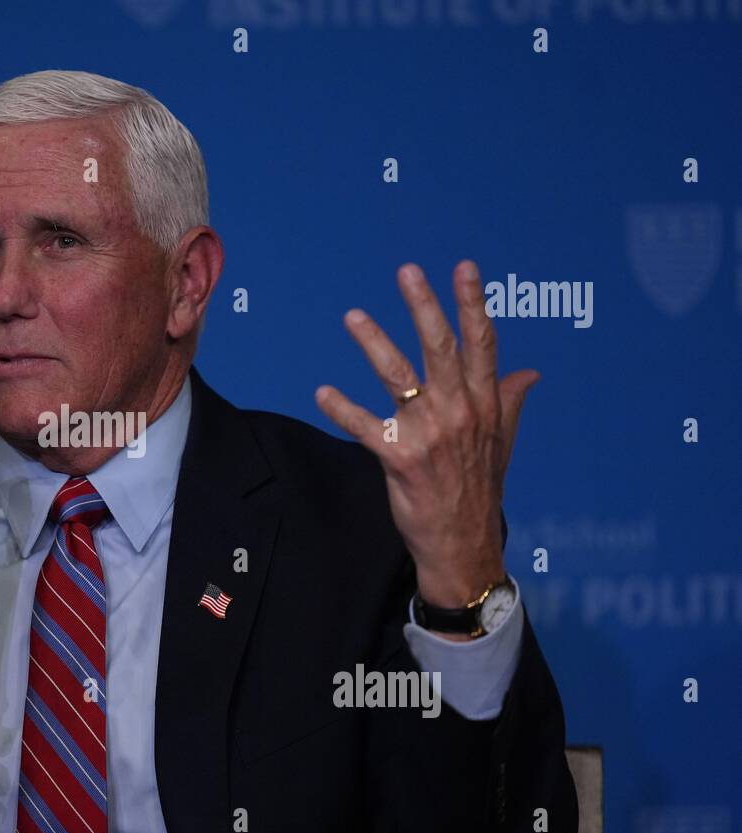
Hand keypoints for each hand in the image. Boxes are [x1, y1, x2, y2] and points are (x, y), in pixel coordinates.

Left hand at [314, 261, 537, 623]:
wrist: (463, 543)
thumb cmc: (477, 489)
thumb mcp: (501, 442)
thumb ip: (510, 401)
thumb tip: (531, 373)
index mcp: (484, 404)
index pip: (481, 344)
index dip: (473, 303)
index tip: (463, 268)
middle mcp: (460, 412)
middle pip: (440, 348)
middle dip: (423, 306)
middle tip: (407, 272)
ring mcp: (430, 434)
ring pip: (399, 377)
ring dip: (374, 343)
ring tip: (353, 316)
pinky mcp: (401, 458)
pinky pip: (366, 426)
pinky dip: (342, 408)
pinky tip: (322, 393)